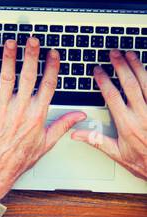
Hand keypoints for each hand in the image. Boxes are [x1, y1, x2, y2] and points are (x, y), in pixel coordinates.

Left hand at [0, 38, 85, 199]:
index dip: (51, 67)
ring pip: (5, 78)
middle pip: (27, 76)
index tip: (52, 54)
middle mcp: (20, 108)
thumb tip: (79, 116)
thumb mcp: (47, 142)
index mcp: (36, 114)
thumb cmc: (21, 156)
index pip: (47, 85)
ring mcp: (1, 108)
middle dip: (31, 56)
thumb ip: (63, 125)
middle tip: (32, 40)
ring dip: (8, 58)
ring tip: (10, 43)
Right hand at [71, 51, 146, 179]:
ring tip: (131, 55)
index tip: (98, 70)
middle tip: (114, 53)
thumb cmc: (146, 163)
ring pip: (146, 84)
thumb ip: (98, 141)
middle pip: (130, 84)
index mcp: (127, 124)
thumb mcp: (119, 155)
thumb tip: (77, 134)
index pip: (112, 96)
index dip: (103, 80)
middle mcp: (142, 115)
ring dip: (138, 67)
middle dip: (121, 66)